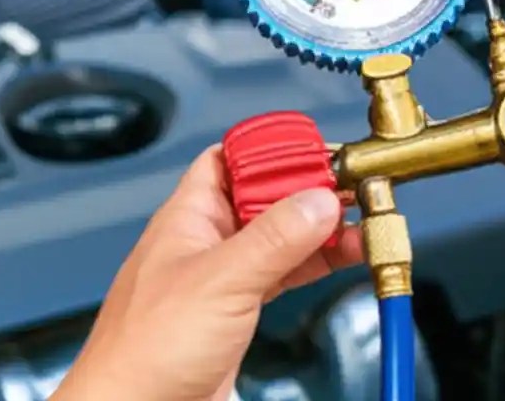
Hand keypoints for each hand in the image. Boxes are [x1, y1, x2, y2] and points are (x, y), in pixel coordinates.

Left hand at [54, 146, 363, 400]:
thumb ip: (274, 239)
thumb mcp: (220, 282)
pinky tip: (344, 255)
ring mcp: (225, 276)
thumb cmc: (142, 354)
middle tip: (351, 188)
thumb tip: (319, 200)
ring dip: (322, 227)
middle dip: (310, 189)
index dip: (274, 149)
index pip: (233, 158)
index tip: (318, 152)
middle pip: (267, 195)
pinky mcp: (240, 309)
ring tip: (362, 221)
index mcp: (188, 218)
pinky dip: (318, 262)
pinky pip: (287, 271)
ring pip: (283, 235)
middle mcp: (207, 242)